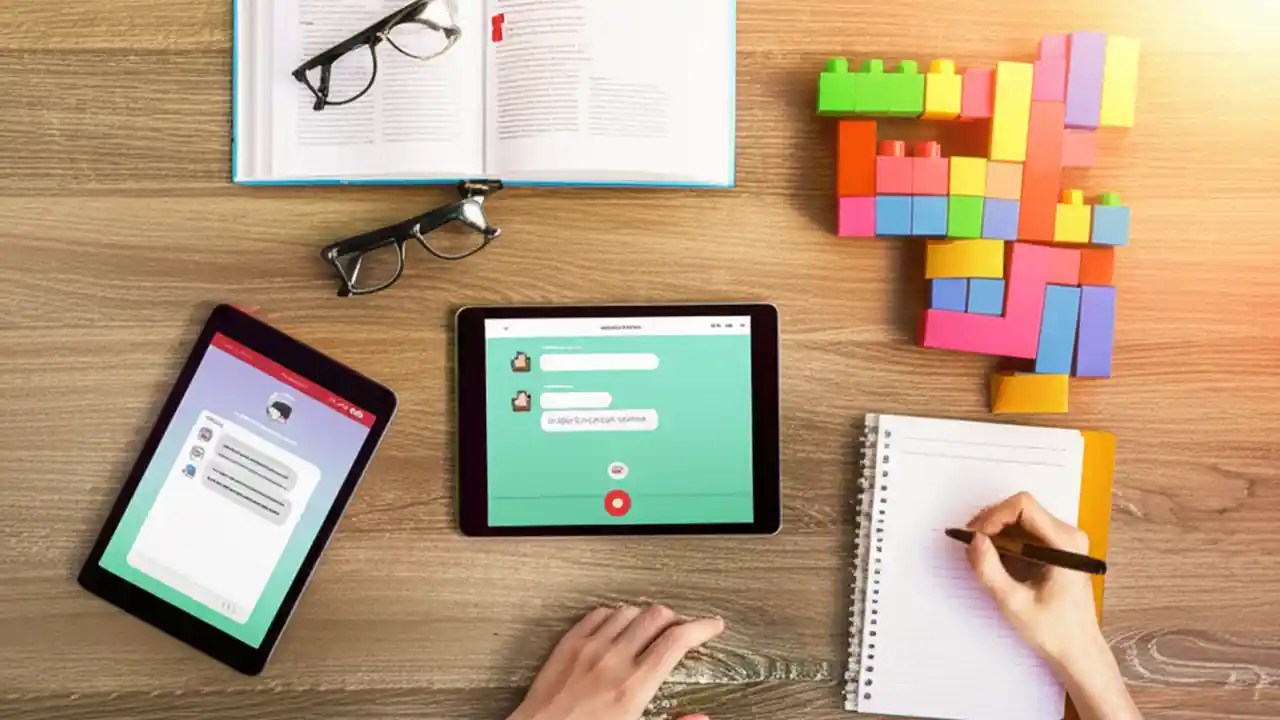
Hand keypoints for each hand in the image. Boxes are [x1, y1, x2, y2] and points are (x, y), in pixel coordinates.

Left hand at [509, 605, 723, 719]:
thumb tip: (700, 718)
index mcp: (633, 687)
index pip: (677, 640)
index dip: (702, 628)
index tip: (713, 626)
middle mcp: (612, 660)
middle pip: (656, 617)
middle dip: (678, 618)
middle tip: (685, 629)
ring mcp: (588, 649)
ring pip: (628, 611)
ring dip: (646, 616)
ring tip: (653, 628)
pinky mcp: (567, 645)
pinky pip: (597, 614)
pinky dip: (615, 615)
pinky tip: (619, 625)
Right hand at [966, 492, 1141, 719]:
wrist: (1078, 650)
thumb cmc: (1053, 630)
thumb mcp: (1014, 603)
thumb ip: (990, 570)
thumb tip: (973, 539)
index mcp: (1066, 544)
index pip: (1024, 506)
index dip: (994, 515)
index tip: (976, 536)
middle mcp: (1069, 535)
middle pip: (1020, 509)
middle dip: (991, 522)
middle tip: (971, 545)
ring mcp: (1064, 540)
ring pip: (1020, 518)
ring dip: (995, 530)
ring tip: (980, 553)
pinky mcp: (1056, 548)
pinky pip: (1024, 531)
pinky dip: (1004, 539)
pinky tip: (995, 559)